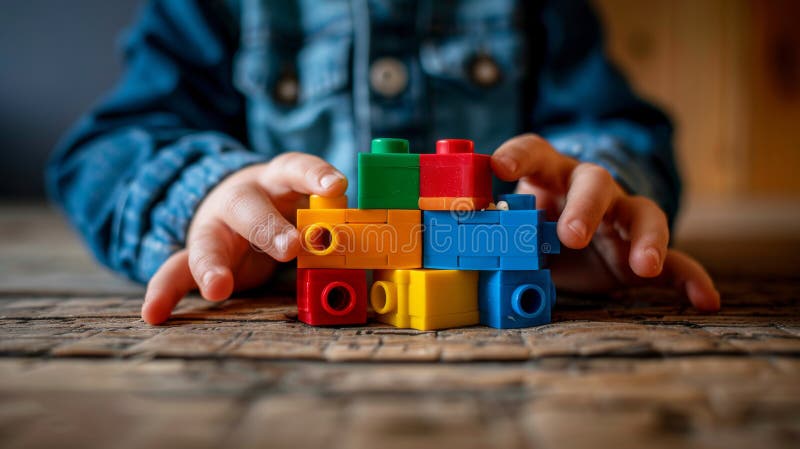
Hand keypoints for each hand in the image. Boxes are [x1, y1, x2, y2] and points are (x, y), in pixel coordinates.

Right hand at [141, 153, 347, 323]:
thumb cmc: (280, 208)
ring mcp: (213, 227)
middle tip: (292, 247)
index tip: (336, 186)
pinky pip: (174, 271)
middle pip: (251, 208)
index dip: (315, 174)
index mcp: (275, 181)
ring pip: (207, 241)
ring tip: (218, 287)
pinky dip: (164, 292)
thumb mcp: (304, 206)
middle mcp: (241, 199)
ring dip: (212, 265)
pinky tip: (152, 314)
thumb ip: (327, 224)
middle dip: (270, 227)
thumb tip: (368, 249)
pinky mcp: (194, 254)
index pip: (295, 168)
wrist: (230, 204)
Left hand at [491, 134, 719, 310]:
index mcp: (547, 176)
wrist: (570, 236)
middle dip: (584, 207)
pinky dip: (691, 278)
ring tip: (644, 266)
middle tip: (572, 235)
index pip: (534, 153)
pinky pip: (676, 259)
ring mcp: (620, 216)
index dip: (517, 156)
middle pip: (595, 183)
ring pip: (642, 213)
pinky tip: (705, 300)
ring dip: (645, 238)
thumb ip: (488, 236)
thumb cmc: (533, 226)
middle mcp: (588, 188)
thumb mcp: (509, 229)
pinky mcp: (641, 247)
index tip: (497, 168)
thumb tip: (452, 259)